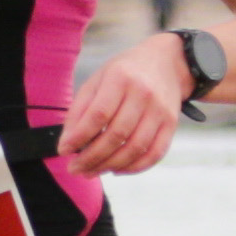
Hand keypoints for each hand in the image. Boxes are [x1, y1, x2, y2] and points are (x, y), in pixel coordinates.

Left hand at [57, 31, 193, 179]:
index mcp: (120, 78)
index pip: (98, 114)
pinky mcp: (171, 124)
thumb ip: (80, 109)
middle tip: (76, 168)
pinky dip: (134, 168)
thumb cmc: (125, 73)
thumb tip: (68, 142)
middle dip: (92, 157)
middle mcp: (143, 93)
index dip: (79, 137)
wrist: (167, 63)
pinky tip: (117, 169)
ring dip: (110, 166)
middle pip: (116, 135)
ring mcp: (160, 110)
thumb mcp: (98, 80)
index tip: (64, 150)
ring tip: (92, 171)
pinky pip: (154, 153)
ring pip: (135, 148)